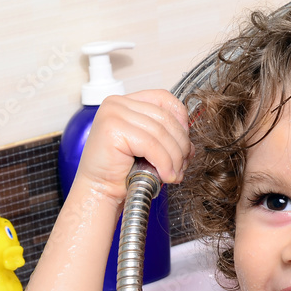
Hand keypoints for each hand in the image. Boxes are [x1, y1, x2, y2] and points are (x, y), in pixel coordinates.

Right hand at [75, 89, 190, 201]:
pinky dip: (164, 163)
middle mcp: (117, 104)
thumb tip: (190, 144)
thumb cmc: (122, 173)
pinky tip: (165, 175)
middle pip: (165, 117)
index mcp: (126, 103)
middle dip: (180, 145)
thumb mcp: (150, 149)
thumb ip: (168, 138)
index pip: (164, 98)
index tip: (186, 143)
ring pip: (161, 132)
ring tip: (174, 174)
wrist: (100, 192)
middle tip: (182, 165)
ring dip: (174, 157)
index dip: (181, 119)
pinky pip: (152, 145)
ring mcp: (114, 114)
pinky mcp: (113, 129)